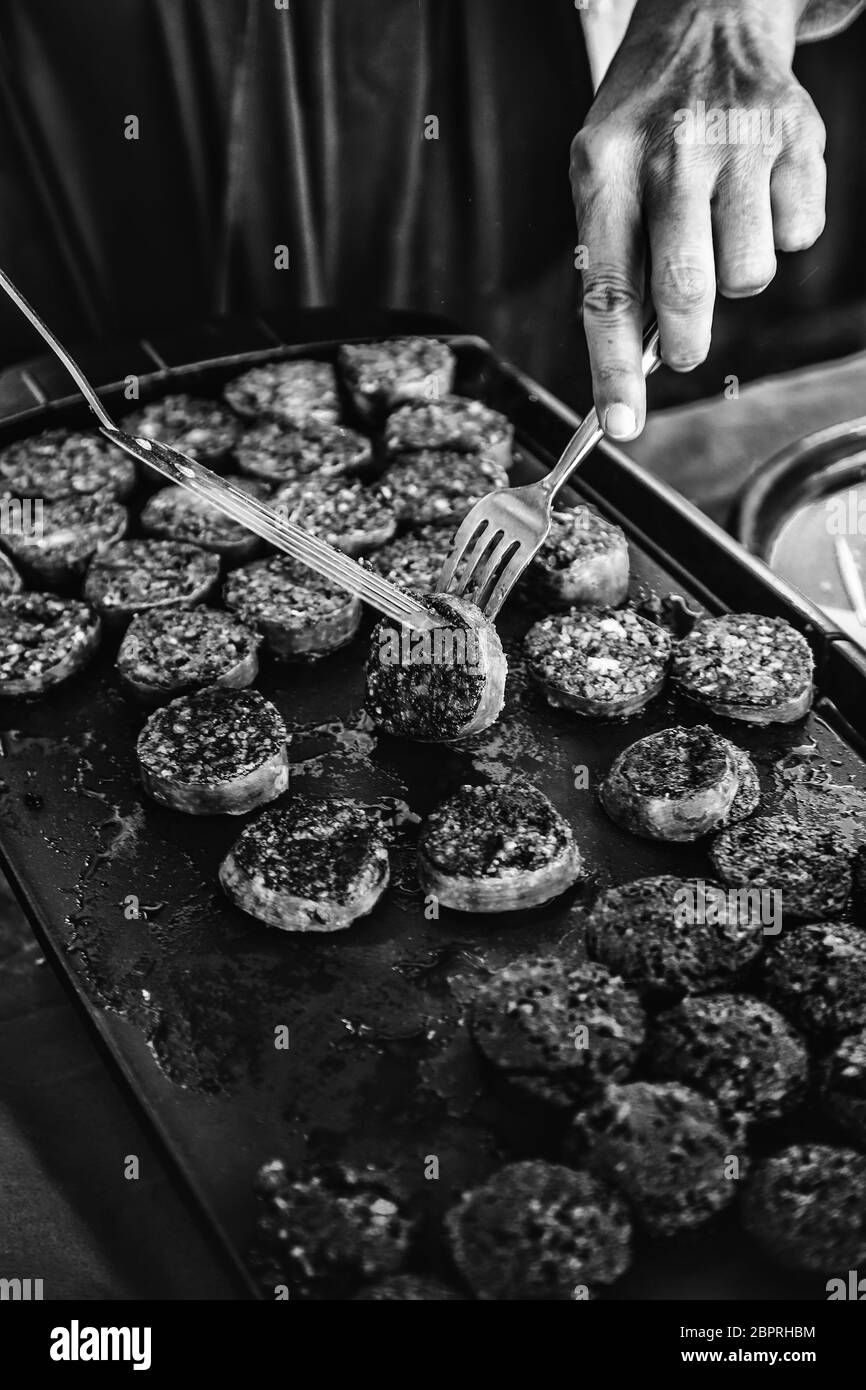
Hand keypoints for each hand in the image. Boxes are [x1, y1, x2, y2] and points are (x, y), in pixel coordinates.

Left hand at [571, 0, 825, 439]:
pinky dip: (778, 236)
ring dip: (735, 279)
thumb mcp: (602, 175)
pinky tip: (755, 196)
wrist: (710, 21)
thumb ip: (617, 260)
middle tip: (680, 348)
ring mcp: (741, 142)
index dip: (614, 370)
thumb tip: (639, 357)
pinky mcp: (798, 139)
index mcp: (604, 167)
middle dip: (685, 342)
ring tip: (717, 232)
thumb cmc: (644, 123)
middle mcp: (672, 151)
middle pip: (688, 293)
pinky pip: (798, 237)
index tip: (621, 427)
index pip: (607, 292)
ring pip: (750, 276)